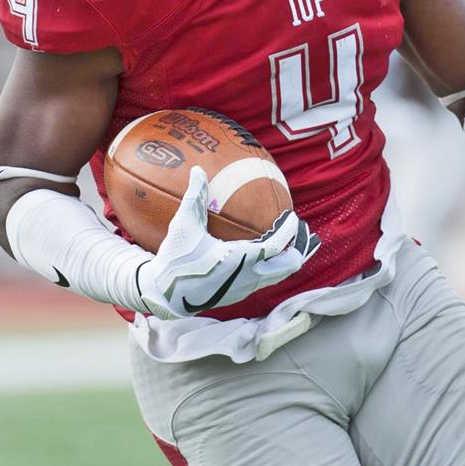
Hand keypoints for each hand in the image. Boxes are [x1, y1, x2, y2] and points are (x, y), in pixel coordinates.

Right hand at [137, 167, 318, 318]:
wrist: (164, 295)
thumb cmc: (174, 259)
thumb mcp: (183, 225)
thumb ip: (194, 196)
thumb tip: (197, 169)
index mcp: (239, 260)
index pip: (277, 246)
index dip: (289, 231)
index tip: (293, 217)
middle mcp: (247, 277)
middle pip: (288, 267)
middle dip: (298, 250)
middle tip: (300, 232)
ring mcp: (244, 289)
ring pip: (278, 277)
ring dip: (286, 260)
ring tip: (290, 244)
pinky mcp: (239, 295)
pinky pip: (265, 281)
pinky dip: (273, 268)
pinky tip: (267, 256)